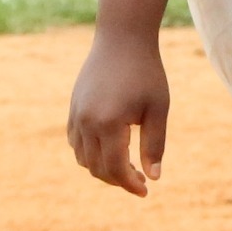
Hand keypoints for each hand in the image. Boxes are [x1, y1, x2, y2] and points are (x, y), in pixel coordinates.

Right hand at [67, 31, 169, 196]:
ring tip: (128, 167)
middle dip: (118, 180)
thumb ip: (154, 144)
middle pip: (96, 168)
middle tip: (141, 179)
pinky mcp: (73, 108)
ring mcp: (76, 115)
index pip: (115, 168)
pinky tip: (110, 150)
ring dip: (102, 169)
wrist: (122, 39)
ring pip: (82, 158)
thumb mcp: (158, 109)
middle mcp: (86, 122)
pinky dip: (89, 154)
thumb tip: (153, 177)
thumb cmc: (146, 72)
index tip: (146, 190)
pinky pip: (75, 142)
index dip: (130, 184)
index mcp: (109, 123)